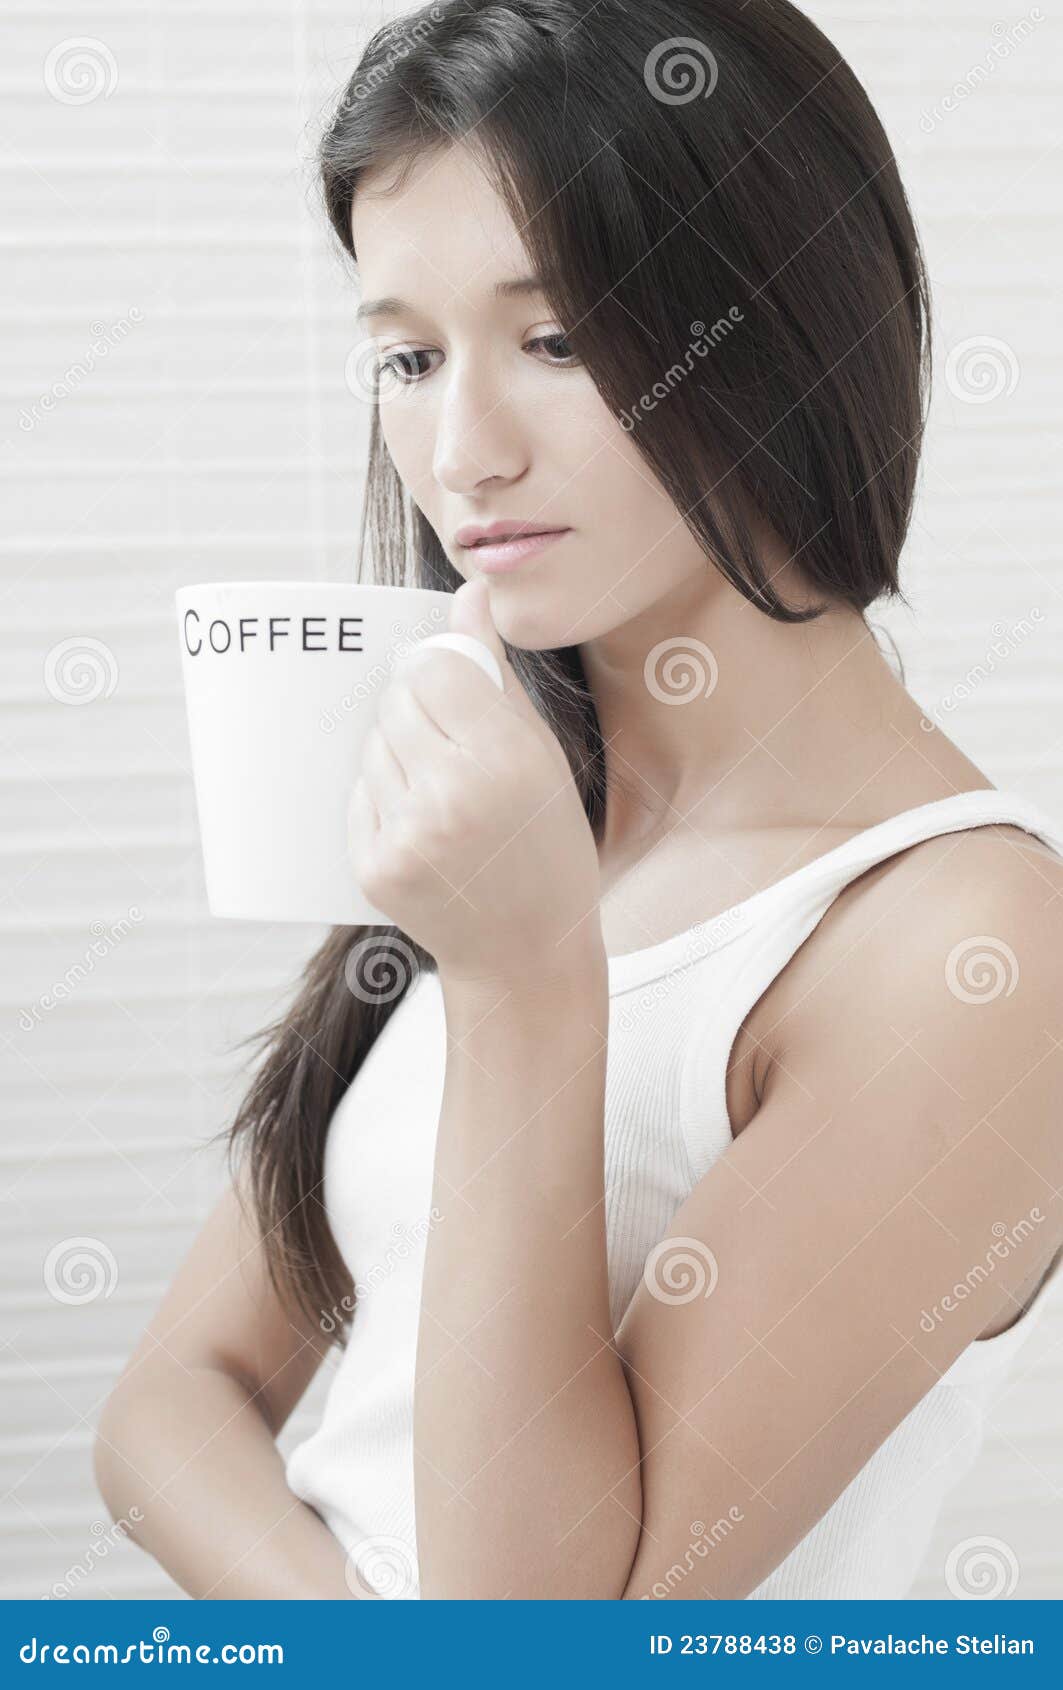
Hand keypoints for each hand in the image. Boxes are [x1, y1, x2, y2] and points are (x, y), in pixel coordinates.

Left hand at [347, 576, 604, 986]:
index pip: (434, 669)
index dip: (445, 677)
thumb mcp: (541, 756)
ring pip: (374, 746)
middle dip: (421, 714)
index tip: (461, 698)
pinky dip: (386, 801)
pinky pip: (361, 794)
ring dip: (400, 757)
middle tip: (455, 754)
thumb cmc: (545, 848)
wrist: (525, 951)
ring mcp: (407, 834)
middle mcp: (451, 795)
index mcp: (504, 759)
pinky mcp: (374, 865)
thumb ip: (496, 675)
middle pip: (398, 701)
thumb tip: (468, 596)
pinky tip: (426, 831)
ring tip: (444, 798)